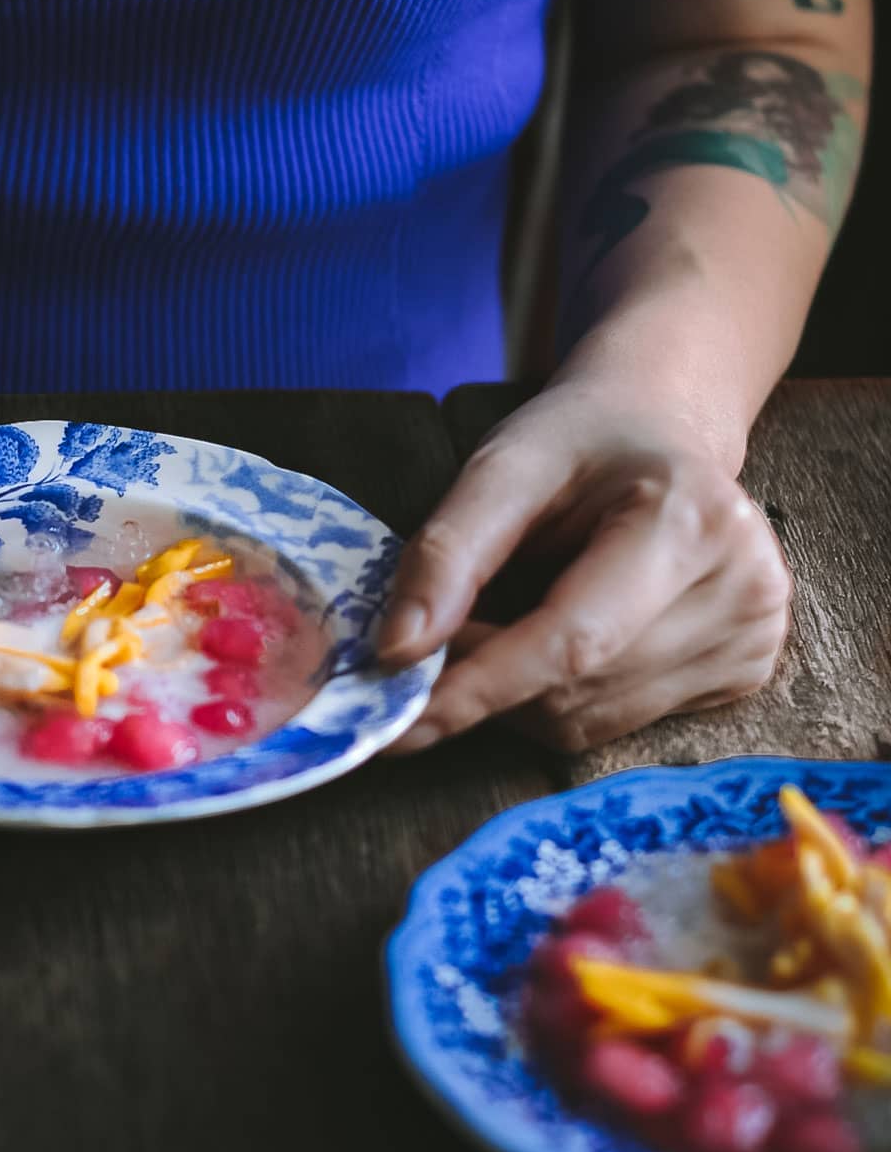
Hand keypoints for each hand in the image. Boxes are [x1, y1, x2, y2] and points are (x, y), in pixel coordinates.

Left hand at [375, 383, 790, 753]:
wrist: (661, 430)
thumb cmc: (580, 442)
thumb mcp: (504, 467)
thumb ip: (449, 553)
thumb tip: (398, 651)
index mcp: (694, 522)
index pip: (575, 640)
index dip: (481, 686)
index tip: (398, 719)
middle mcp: (743, 590)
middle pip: (577, 688)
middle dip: (484, 680)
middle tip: (432, 641)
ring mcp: (753, 640)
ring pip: (589, 719)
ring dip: (516, 694)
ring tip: (501, 617)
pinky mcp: (742, 672)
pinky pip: (613, 721)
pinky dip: (557, 695)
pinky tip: (555, 637)